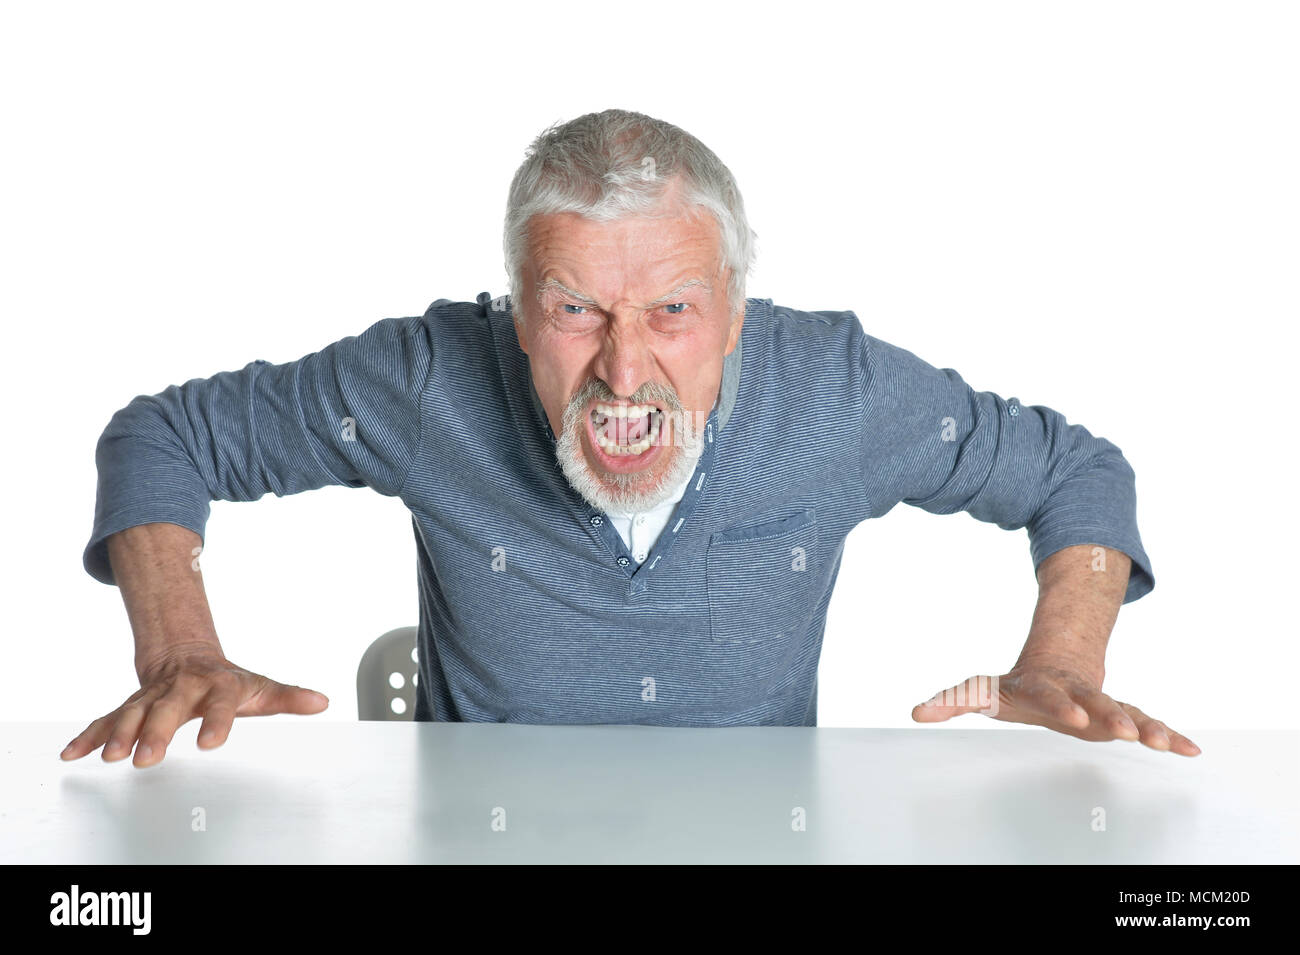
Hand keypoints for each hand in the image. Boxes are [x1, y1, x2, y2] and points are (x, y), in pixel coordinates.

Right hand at [60, 644, 328, 767]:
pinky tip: (72, 752)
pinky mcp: (129, 706)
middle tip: (146, 758)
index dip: (218, 722)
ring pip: (132, 713)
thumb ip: (288, 697)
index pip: (221, 704)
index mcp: (217, 684)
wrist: (187, 654)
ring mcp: (152, 696)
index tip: (211, 744)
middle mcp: (180, 688)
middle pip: (167, 709)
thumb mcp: (260, 686)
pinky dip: (89, 735)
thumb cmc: (227, 680)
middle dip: (155, 732)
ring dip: (119, 734)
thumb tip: (322, 701)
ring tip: (111, 756)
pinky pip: (105, 720)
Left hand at [911, 661, 1200, 755]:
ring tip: (1167, 744)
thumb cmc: (1017, 686)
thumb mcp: (983, 692)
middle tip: (1123, 731)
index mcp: (1045, 687)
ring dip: (1146, 727)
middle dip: (1109, 715)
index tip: (1075, 718)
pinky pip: (1149, 723)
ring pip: (1128, 712)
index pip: (1052, 696)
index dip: (1062, 706)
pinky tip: (1191, 750)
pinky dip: (1169, 735)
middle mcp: (1079, 692)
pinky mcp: (1121, 714)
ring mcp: (1103, 702)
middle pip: (1096, 702)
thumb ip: (953, 701)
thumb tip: (916, 711)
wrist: (1056, 663)